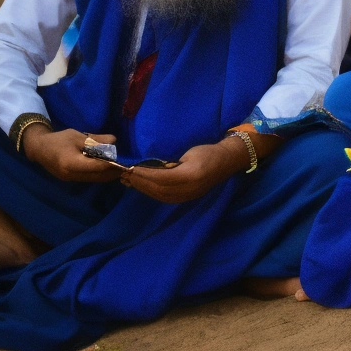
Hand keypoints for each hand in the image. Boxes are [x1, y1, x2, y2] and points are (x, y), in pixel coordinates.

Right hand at [21, 125, 120, 183]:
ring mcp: (71, 179)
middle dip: (112, 172)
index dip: (112, 164)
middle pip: (97, 177)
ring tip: (118, 166)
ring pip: (94, 179)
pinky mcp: (70, 179)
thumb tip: (114, 140)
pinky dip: (98, 174)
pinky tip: (104, 166)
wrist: (38, 148)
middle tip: (125, 165)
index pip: (97, 167)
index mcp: (72, 163)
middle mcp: (72, 175)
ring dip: (106, 174)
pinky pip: (88, 178)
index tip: (124, 161)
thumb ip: (96, 139)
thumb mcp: (77, 135)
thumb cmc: (58, 139)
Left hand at [119, 139, 251, 203]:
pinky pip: (164, 198)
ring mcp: (188, 196)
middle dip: (140, 182)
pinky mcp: (185, 198)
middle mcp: (189, 189)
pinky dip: (151, 192)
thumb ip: (172, 162)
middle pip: (159, 189)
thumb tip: (150, 167)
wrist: (226, 162)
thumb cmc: (208, 152)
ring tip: (128, 180)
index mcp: (191, 175)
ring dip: (143, 188)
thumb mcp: (190, 152)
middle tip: (124, 174)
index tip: (131, 168)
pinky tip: (142, 186)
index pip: (163, 177)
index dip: (146, 174)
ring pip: (160, 195)